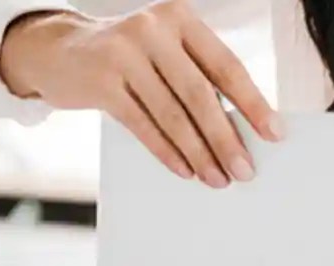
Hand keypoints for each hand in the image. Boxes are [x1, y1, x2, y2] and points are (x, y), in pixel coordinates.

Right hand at [0, 0, 279, 187]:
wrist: (58, 48)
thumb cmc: (130, 57)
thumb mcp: (166, 53)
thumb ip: (198, 79)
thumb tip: (241, 133)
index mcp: (181, 18)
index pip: (227, 66)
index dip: (253, 103)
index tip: (275, 134)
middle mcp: (153, 29)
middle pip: (201, 94)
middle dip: (226, 138)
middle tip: (245, 170)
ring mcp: (123, 52)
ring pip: (172, 114)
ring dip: (199, 153)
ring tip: (218, 179)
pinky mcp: (100, 81)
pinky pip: (143, 125)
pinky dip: (168, 151)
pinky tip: (185, 170)